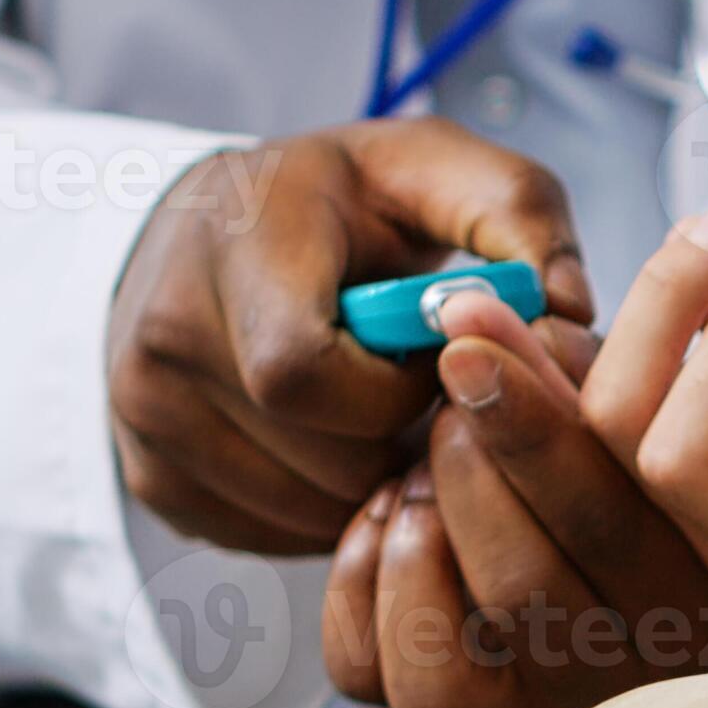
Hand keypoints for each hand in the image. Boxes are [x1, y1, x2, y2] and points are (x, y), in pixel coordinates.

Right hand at [107, 118, 598, 553]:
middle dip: (402, 443)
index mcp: (230, 247)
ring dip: (373, 485)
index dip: (396, 391)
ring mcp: (140, 415)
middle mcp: (162, 335)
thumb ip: (519, 219)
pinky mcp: (149, 477)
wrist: (214, 224)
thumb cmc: (346, 199)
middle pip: (318, 459)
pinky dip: (327, 512)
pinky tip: (346, 447)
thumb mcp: (438, 170)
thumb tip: (567, 319)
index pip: (302, 374)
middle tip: (434, 402)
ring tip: (393, 418)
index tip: (435, 359)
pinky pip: (267, 536)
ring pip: (300, 510)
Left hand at [320, 285, 707, 707]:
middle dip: (464, 471)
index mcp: (698, 587)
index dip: (527, 426)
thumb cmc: (627, 471)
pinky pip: (376, 673)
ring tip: (423, 474)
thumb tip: (466, 312)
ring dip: (414, 533)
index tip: (467, 346)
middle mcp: (628, 671)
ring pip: (444, 642)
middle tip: (449, 401)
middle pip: (522, 579)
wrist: (621, 562)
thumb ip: (560, 368)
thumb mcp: (621, 411)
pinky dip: (362, 583)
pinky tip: (392, 525)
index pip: (607, 514)